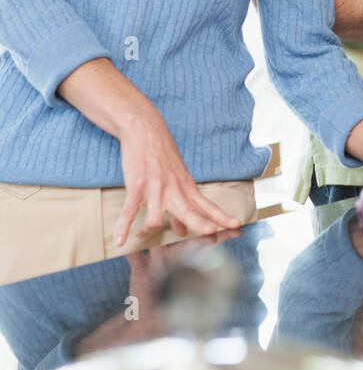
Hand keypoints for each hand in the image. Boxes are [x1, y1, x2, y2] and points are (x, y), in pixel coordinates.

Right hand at [115, 109, 242, 247]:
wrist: (144, 130)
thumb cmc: (161, 156)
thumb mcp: (177, 179)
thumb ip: (181, 207)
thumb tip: (183, 230)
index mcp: (186, 187)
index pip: (207, 205)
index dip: (221, 217)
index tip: (237, 225)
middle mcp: (173, 189)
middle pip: (189, 211)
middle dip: (200, 223)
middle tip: (210, 232)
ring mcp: (155, 188)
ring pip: (155, 218)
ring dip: (148, 231)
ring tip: (142, 235)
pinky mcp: (136, 186)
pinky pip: (129, 211)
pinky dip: (123, 227)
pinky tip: (118, 240)